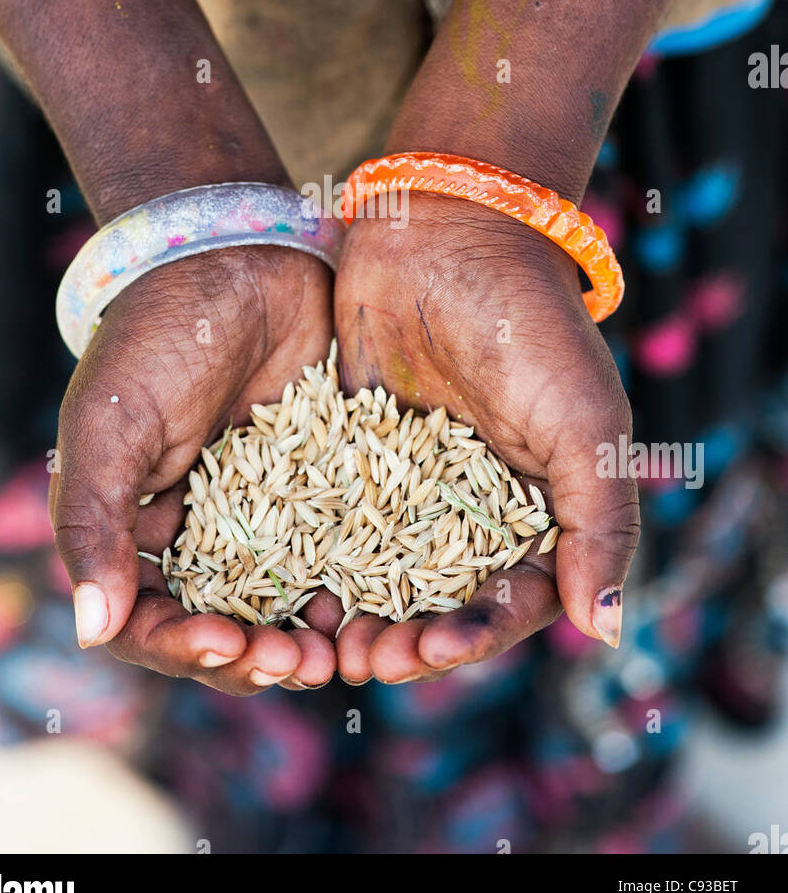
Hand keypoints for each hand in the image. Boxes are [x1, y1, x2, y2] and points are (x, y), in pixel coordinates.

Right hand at [52, 245, 336, 693]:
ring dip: (307, 637)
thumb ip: (95, 525)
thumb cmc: (156, 338)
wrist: (236, 259)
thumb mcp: (111, 428)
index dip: (183, 648)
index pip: (149, 622)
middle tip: (301, 666)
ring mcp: (263, 513)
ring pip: (284, 603)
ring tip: (344, 653)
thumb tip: (92, 632)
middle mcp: (199, 533)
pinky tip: (379, 602)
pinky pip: (336, 551)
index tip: (228, 644)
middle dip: (256, 657)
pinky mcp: (321, 485)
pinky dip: (351, 586)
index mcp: (135, 528)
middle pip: (222, 628)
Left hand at [331, 193, 638, 683]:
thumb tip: (606, 629)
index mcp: (535, 510)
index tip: (435, 648)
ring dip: (355, 615)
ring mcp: (406, 481)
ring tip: (321, 638)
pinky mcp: (348, 450)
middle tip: (363, 660)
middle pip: (437, 603)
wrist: (449, 232)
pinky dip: (311, 558)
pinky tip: (284, 585)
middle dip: (405, 640)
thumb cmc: (532, 326)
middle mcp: (469, 507)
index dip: (475, 636)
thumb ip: (600, 523)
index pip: (510, 602)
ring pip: (377, 574)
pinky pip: (327, 518)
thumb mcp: (584, 424)